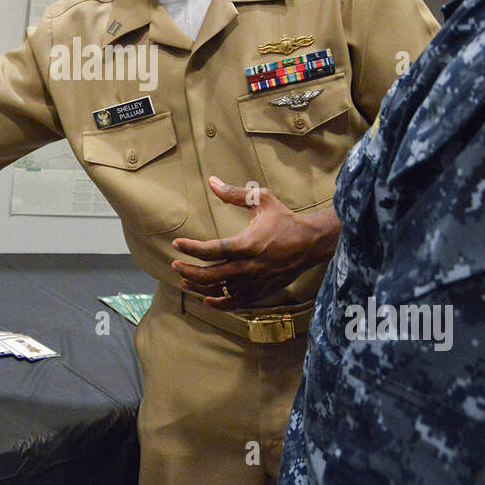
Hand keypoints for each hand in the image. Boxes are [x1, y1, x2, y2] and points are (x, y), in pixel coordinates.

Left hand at [171, 177, 340, 310]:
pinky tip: (207, 300)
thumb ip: (234, 193)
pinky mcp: (260, 292)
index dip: (190, 248)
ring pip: (219, 291)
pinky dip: (219, 304)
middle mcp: (247, 267)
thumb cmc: (284, 219)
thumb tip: (212, 181)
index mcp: (246, 244)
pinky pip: (236, 303)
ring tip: (184, 281)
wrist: (310, 243)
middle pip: (209, 275)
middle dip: (187, 271)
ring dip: (198, 288)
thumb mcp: (261, 200)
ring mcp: (253, 282)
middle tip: (175, 265)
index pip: (211, 249)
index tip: (176, 244)